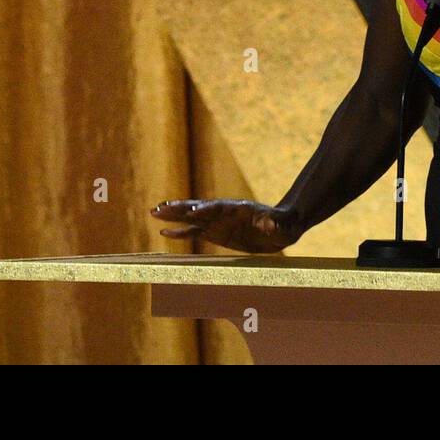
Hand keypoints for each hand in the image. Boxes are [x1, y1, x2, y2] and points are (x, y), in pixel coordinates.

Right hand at [150, 198, 303, 252]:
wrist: (282, 227)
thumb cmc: (284, 225)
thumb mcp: (282, 225)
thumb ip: (275, 224)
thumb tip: (272, 225)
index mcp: (239, 209)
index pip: (219, 207)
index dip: (206, 209)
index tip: (191, 211)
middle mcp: (224, 213)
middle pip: (199, 209)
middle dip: (181, 208)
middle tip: (160, 206)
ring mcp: (218, 223)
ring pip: (191, 218)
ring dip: (174, 216)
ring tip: (155, 212)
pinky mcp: (216, 233)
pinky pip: (194, 232)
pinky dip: (180, 232)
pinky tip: (165, 232)